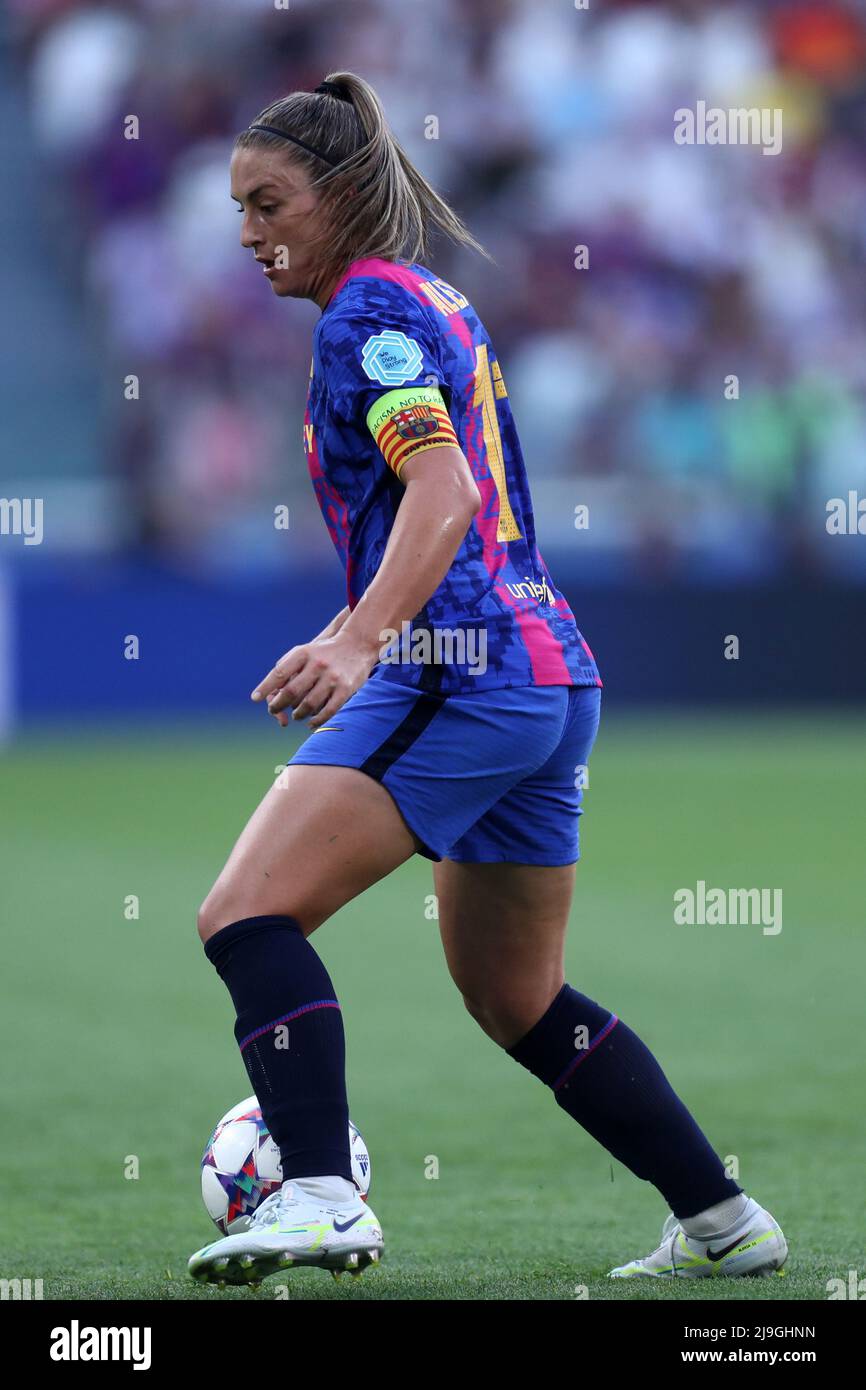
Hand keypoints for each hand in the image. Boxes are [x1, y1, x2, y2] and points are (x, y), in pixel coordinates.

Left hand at [251, 630, 378, 728]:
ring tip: (296, 716)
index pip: (279, 673)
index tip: (255, 698)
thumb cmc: (323, 652)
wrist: (357, 644)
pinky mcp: (346, 689)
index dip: (265, 687)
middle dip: (279, 705)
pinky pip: (327, 711)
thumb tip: (270, 693)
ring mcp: (332, 678)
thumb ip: (286, 668)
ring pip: (308, 705)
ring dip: (298, 715)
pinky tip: (311, 723)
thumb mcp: (304, 652)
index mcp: (304, 653)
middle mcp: (317, 665)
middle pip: (291, 692)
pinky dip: (316, 721)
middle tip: (274, 710)